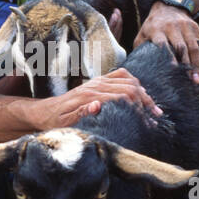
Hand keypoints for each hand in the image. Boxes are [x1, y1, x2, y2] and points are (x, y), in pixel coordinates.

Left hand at [35, 68, 160, 128]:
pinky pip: (120, 75)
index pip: (122, 97)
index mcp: (90, 96)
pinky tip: (140, 94)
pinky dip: (134, 82)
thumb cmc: (54, 122)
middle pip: (129, 87)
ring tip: (153, 109)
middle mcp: (95, 85)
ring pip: (128, 80)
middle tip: (155, 118)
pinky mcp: (97, 81)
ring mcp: (97, 81)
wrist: (43, 112)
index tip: (147, 123)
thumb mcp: (65, 123)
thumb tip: (98, 105)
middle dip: (145, 102)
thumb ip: (81, 115)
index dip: (138, 110)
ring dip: (143, 93)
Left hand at [133, 3, 198, 82]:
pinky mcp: (197, 28)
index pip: (163, 44)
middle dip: (186, 65)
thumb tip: (136, 67)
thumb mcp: (142, 33)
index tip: (173, 70)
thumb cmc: (153, 26)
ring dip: (197, 64)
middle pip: (182, 47)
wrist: (169, 6)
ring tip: (197, 80)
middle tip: (189, 81)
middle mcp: (173, 27)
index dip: (168, 57)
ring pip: (194, 46)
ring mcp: (187, 27)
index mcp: (157, 29)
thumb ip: (139, 48)